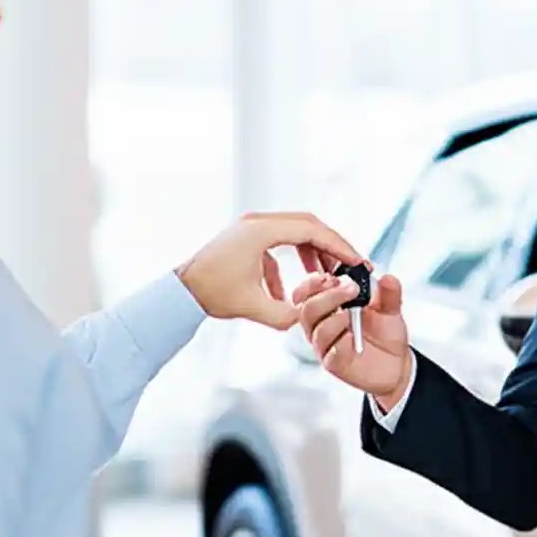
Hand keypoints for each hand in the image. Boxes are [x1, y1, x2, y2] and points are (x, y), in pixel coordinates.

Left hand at [175, 212, 364, 329]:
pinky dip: (292, 261)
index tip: (357, 260)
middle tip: (350, 265)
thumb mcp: (253, 307)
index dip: (339, 246)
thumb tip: (313, 316)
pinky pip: (280, 242)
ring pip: (296, 232)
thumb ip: (288, 314)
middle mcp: (257, 221)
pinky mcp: (247, 237)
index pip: (313, 230)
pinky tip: (288, 292)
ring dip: (313, 252)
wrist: (178, 292)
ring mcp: (251, 226)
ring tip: (326, 276)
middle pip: (308, 225)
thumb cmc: (210, 293)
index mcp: (261, 230)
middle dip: (331, 246)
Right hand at [294, 271, 411, 405]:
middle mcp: (322, 324)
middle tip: (351, 288)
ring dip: (333, 317)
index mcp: (328, 305)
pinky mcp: (334, 364)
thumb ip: (389, 292)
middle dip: (327, 295)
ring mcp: (326, 345)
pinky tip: (350, 334)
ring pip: (316, 330)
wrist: (395, 362)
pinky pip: (329, 353)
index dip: (312, 281)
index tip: (333, 275)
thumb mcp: (390, 307)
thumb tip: (388, 279)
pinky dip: (339, 342)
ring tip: (351, 312)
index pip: (306, 292)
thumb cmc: (384, 332)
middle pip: (306, 308)